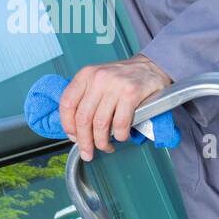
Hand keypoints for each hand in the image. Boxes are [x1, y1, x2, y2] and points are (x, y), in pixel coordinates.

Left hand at [58, 54, 172, 160]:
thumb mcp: (98, 79)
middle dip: (84, 141)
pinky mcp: (131, 93)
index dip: (68, 125)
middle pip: (83, 118)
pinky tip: (121, 136)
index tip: (73, 137)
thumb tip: (76, 128)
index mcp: (86, 75)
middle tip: (87, 152)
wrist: (151, 66)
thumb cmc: (124, 77)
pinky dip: (120, 136)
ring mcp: (115, 85)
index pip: (67, 103)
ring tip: (105, 146)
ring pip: (100, 124)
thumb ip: (85, 98)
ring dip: (102, 142)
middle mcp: (98, 78)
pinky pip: (120, 123)